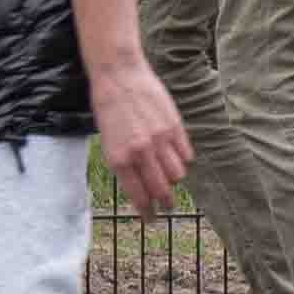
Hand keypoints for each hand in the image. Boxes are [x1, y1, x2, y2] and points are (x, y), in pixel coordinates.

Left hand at [91, 54, 192, 214]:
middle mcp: (141, 153)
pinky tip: (175, 156)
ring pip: (178, 175)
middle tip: (166, 206)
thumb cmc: (108, 108)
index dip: (147, 212)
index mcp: (120, 160)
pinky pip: (186, 155)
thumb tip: (141, 188)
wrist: (118, 74)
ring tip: (169, 176)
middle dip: (165, 203)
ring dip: (174, 179)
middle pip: (163, 191)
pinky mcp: (175, 127)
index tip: (151, 219)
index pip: (139, 197)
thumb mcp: (108, 142)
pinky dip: (183, 160)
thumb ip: (125, 165)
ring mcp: (160, 140)